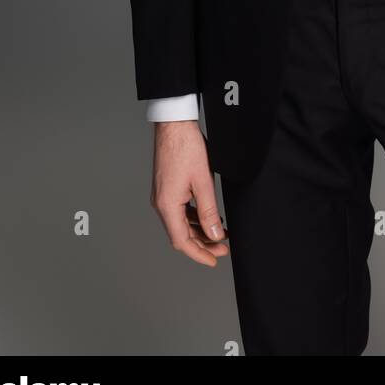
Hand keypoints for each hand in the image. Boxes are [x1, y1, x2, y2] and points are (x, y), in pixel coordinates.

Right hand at [150, 120, 229, 267]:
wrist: (174, 124)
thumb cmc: (186, 147)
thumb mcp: (203, 181)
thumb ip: (209, 211)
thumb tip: (214, 234)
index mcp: (167, 205)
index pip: (182, 241)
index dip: (199, 254)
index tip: (214, 261)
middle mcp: (161, 203)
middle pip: (181, 234)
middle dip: (202, 243)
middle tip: (223, 247)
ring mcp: (162, 196)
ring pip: (181, 223)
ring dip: (199, 230)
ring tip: (220, 233)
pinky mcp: (167, 188)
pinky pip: (180, 211)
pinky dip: (194, 217)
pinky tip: (209, 216)